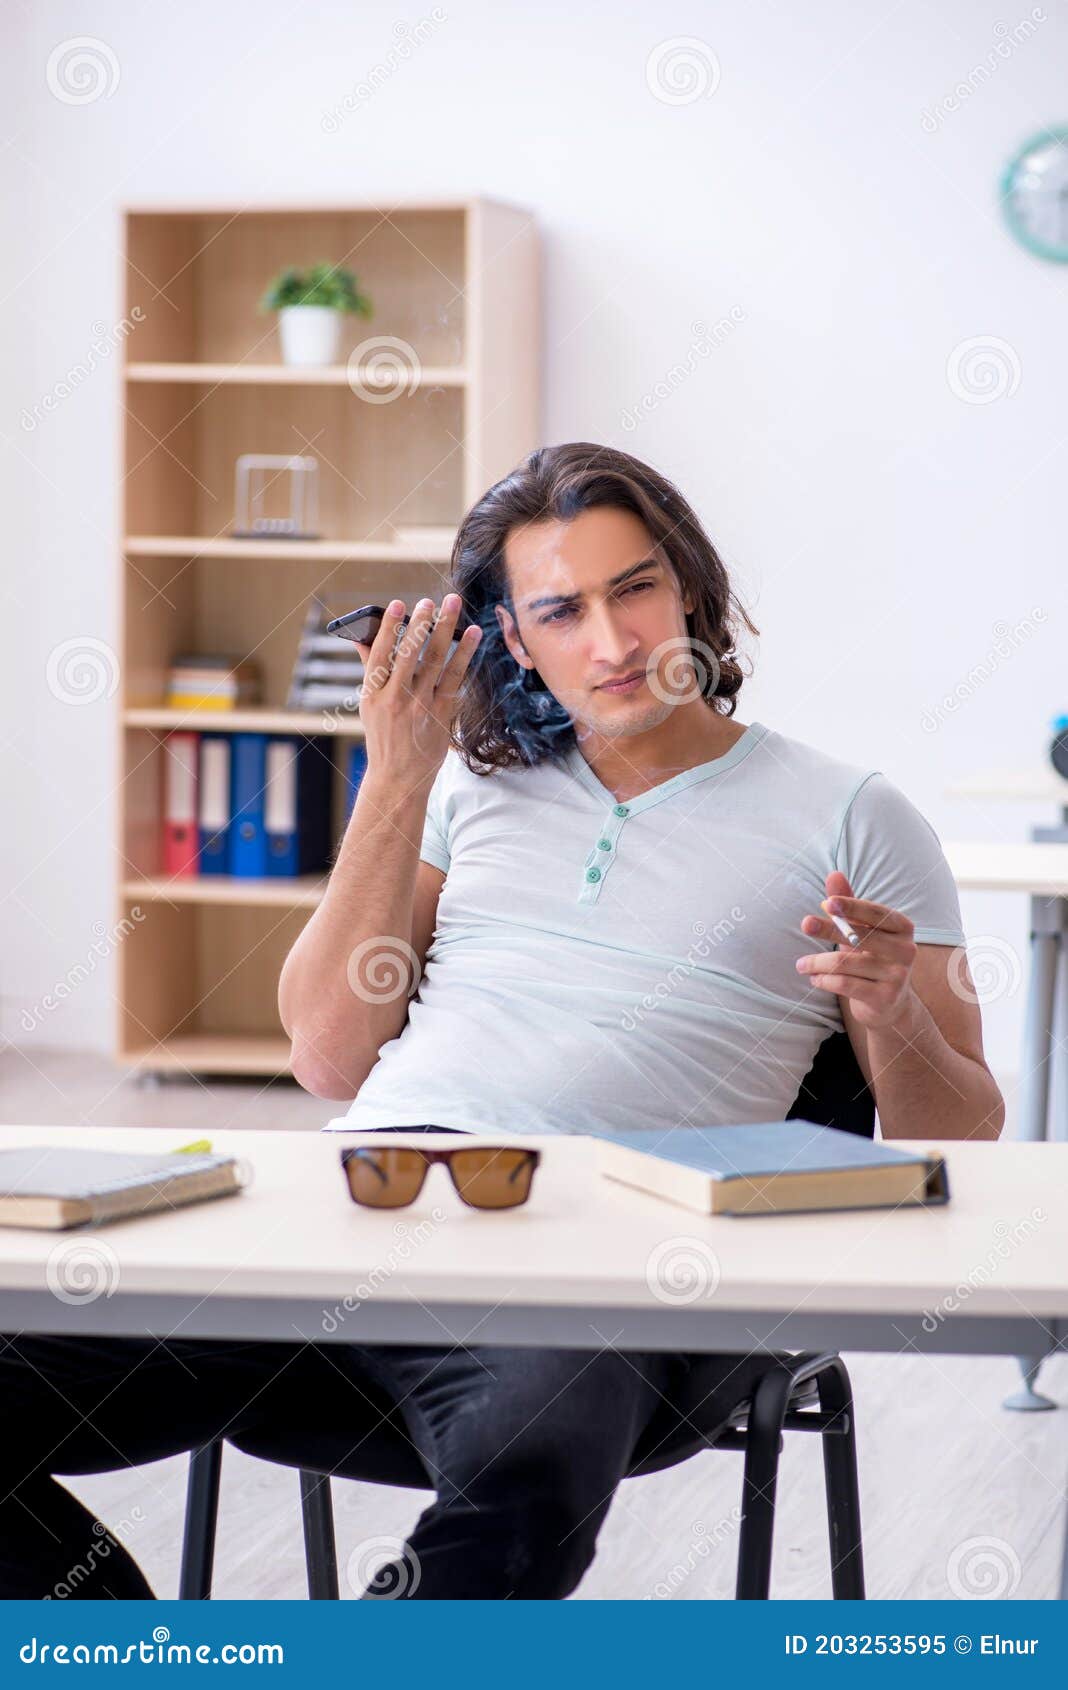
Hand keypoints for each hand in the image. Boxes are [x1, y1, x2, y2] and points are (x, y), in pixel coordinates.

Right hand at [351, 594, 480, 789]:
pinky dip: (465, 654)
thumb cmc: (383, 737)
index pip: (380, 654)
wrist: (399, 778)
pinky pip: (455, 678)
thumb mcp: (368, 705)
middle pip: (410, 653)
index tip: (397, 604)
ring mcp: (420, 707)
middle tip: (429, 600)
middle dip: (421, 623)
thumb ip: (371, 670)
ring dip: (446, 629)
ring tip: (454, 605)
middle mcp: (396, 699)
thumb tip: (363, 638)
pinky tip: (472, 635)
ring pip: (436, 660)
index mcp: (373, 694)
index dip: (389, 627)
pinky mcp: (442, 714)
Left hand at [794, 871, 918, 1030]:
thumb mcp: (863, 930)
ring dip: (818, 962)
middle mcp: (906, 950)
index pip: (876, 913)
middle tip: (805, 924)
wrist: (889, 1003)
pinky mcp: (885, 998)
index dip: (852, 906)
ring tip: (801, 964)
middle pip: (860, 936)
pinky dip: (825, 980)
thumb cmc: (872, 957)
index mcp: (902, 927)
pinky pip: (846, 985)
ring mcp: (898, 976)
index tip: (827, 903)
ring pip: (846, 964)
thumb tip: (833, 874)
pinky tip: (814, 978)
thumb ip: (848, 905)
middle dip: (829, 929)